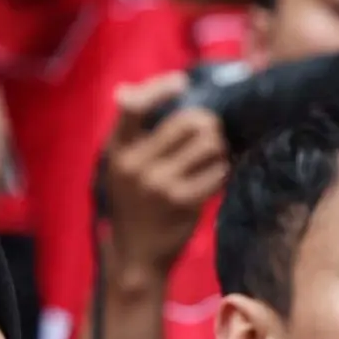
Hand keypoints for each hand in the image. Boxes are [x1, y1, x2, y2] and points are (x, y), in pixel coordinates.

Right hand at [103, 73, 226, 284]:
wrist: (136, 256)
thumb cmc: (133, 205)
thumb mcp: (120, 168)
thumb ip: (129, 133)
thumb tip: (128, 89)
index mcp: (116, 151)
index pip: (134, 107)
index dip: (160, 88)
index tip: (181, 82)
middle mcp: (135, 164)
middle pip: (187, 121)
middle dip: (207, 124)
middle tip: (211, 134)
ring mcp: (159, 183)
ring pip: (209, 143)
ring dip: (219, 148)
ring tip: (213, 158)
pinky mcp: (183, 202)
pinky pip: (218, 172)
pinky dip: (222, 172)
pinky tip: (215, 178)